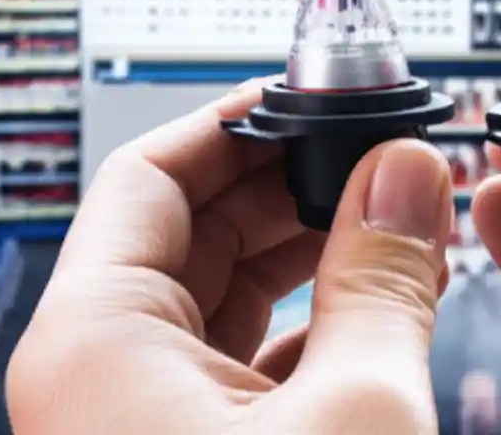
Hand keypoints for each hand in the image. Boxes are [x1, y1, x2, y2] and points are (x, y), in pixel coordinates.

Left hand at [6, 80, 453, 433]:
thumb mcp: (356, 408)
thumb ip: (384, 276)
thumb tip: (406, 174)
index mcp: (94, 347)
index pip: (149, 173)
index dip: (240, 122)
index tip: (313, 97)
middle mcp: (98, 377)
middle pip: (188, 228)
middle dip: (293, 186)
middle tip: (379, 160)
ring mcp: (138, 420)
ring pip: (219, 296)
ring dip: (311, 256)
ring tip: (397, 228)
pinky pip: (239, 361)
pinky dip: (311, 327)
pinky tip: (379, 307)